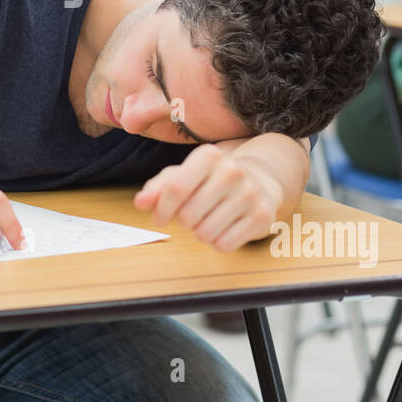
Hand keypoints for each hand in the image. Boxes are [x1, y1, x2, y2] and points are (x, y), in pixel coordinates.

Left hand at [134, 143, 283, 251]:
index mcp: (208, 156)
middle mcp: (231, 172)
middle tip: (191, 216)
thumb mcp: (183, 176)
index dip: (161, 210)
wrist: (260, 181)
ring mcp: (249, 194)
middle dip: (184, 222)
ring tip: (207, 221)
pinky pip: (224, 245)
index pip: (175, 189)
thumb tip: (140, 202)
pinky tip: (223, 229)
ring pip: (205, 234)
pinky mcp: (261, 217)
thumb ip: (158, 188)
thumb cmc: (211, 180)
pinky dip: (218, 243)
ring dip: (200, 234)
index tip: (160, 218)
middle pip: (188, 216)